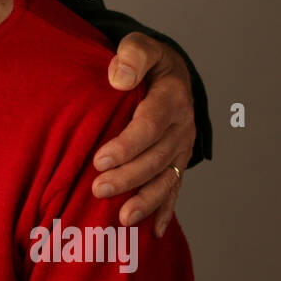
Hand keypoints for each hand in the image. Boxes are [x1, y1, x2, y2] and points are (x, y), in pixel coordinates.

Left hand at [93, 34, 194, 236]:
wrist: (170, 74)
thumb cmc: (146, 62)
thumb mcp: (140, 47)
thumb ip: (132, 56)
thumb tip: (119, 77)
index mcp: (172, 98)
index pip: (149, 125)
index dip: (126, 145)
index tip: (100, 159)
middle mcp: (182, 127)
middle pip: (156, 158)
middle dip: (128, 177)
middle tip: (98, 189)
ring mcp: (181, 149)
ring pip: (166, 179)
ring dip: (145, 200)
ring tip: (123, 218)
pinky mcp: (177, 163)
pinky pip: (174, 190)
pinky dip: (164, 212)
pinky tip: (154, 233)